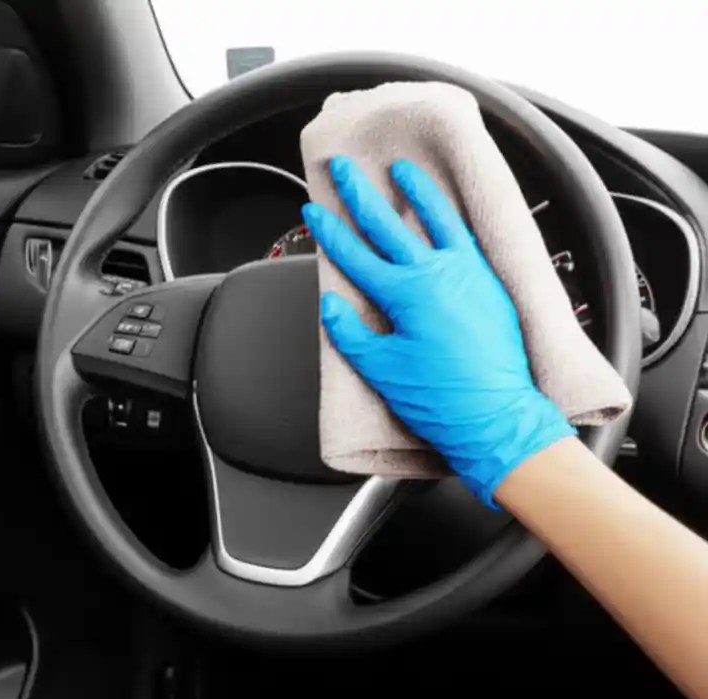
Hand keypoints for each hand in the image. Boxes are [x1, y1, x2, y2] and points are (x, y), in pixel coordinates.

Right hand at [303, 155, 575, 507]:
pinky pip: (468, 236)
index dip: (330, 232)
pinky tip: (445, 210)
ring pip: (436, 219)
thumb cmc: (442, 399)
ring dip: (416, 192)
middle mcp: (436, 274)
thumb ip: (351, 334)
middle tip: (344, 168)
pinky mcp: (490, 282)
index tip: (313, 210)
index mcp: (404, 295)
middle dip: (360, 193)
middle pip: (388, 225)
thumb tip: (333, 308)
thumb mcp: (381, 371)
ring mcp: (467, 274)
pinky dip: (453, 218)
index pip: (355, 255)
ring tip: (403, 169)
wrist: (497, 417)